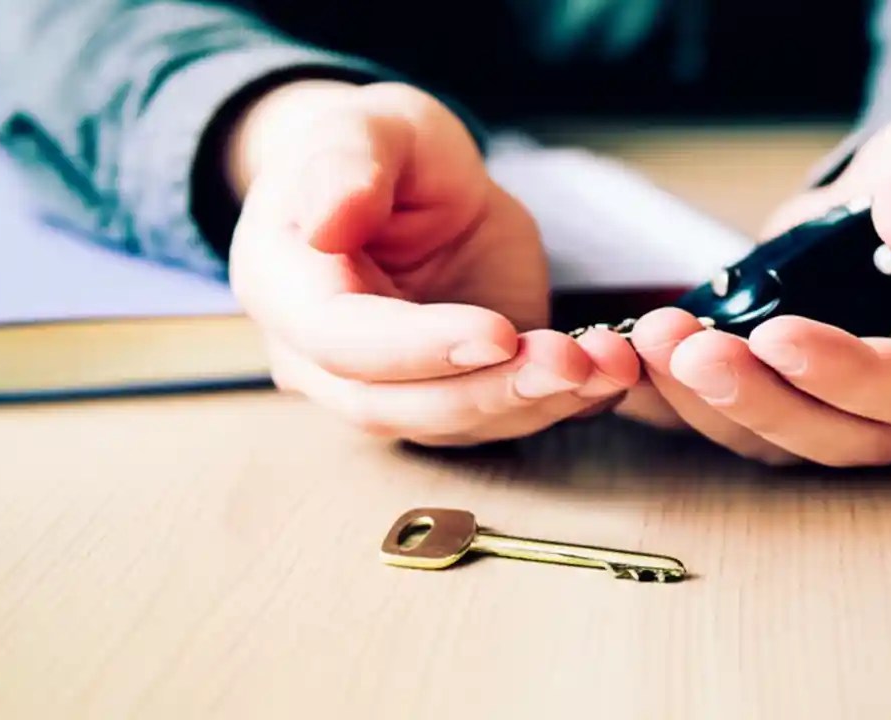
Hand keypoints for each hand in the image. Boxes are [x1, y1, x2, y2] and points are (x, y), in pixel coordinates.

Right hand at [226, 81, 638, 445]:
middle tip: (572, 361)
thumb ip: (346, 165)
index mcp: (282, 285)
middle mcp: (317, 358)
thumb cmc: (378, 150)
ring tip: (607, 364)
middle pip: (392, 405)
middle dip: (487, 391)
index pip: (337, 339)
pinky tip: (609, 374)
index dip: (415, 346)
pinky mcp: (444, 395)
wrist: (406, 185)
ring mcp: (380, 387)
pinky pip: (493, 418)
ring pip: (449, 425)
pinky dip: (555, 405)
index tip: (496, 331)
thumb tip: (326, 223)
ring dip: (533, 404)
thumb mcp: (369, 126)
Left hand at [616, 106, 890, 465]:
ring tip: (649, 343)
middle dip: (756, 399)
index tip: (775, 334)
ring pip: (777, 439)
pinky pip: (734, 417)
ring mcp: (850, 407)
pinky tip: (623, 367)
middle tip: (686, 349)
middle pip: (839, 436)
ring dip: (705, 401)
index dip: (844, 372)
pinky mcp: (792, 395)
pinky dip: (676, 402)